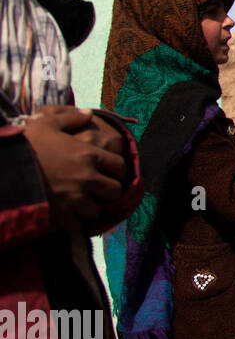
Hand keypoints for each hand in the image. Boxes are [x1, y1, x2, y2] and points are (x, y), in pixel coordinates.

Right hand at [22, 106, 126, 223]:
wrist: (2, 168)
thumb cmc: (24, 144)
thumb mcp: (45, 124)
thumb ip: (69, 118)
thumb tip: (89, 114)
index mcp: (87, 155)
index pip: (120, 166)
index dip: (116, 169)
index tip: (109, 170)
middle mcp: (87, 178)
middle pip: (114, 190)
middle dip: (108, 190)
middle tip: (98, 188)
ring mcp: (75, 198)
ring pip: (98, 209)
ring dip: (91, 206)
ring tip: (81, 201)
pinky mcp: (61, 215)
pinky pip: (78, 224)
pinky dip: (76, 220)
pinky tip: (68, 214)